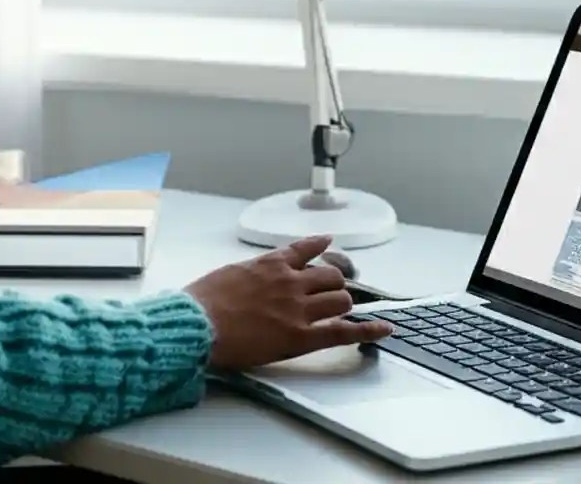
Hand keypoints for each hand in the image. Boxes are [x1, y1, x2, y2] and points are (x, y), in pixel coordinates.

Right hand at [184, 235, 392, 368]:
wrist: (196, 324)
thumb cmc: (202, 303)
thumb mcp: (227, 273)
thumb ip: (250, 272)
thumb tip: (250, 276)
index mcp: (271, 264)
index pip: (304, 249)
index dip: (319, 247)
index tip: (328, 244)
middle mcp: (290, 281)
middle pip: (330, 276)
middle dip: (333, 284)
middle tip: (330, 294)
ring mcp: (298, 308)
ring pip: (340, 299)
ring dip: (342, 305)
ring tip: (338, 312)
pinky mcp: (301, 336)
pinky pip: (343, 330)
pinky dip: (368, 330)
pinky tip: (384, 329)